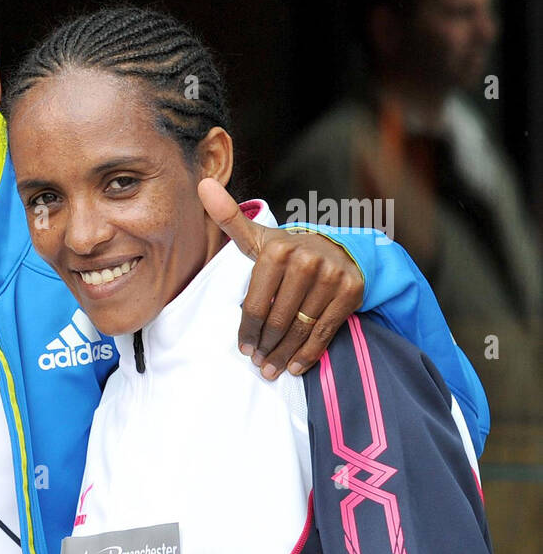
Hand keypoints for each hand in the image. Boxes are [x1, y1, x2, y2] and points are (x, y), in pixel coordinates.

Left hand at [198, 178, 363, 379]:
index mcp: (278, 249)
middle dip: (265, 346)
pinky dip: (309, 354)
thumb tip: (203, 184)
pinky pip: (325, 332)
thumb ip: (228, 216)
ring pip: (300, 328)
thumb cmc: (286, 250)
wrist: (336, 249)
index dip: (247, 331)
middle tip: (258, 364)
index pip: (255, 304)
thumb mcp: (257, 236)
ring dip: (284, 354)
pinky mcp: (351, 292)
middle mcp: (307, 260)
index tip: (244, 349)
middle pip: (277, 319)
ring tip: (272, 369)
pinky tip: (296, 367)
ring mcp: (332, 276)